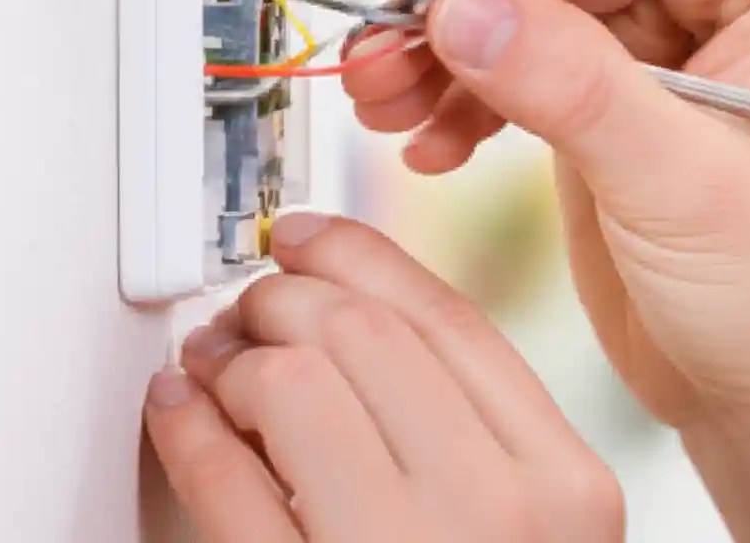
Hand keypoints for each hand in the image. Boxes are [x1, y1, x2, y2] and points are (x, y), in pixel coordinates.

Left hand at [144, 214, 623, 542]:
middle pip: (368, 337)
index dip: (365, 260)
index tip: (309, 236)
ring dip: (234, 357)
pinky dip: (188, 431)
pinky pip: (231, 493)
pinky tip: (182, 411)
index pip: (453, 323)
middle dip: (288, 298)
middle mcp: (503, 510)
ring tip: (220, 362)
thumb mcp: (538, 525)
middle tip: (256, 303)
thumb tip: (364, 314)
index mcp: (566, 485)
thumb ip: (478, 427)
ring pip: (298, 387)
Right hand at [344, 0, 749, 541]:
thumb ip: (574, 89)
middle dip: (455, 2)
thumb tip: (464, 8)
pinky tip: (433, 145)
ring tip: (384, 103)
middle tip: (375, 56)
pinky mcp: (614, 105)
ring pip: (524, 9)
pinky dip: (464, 102)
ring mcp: (662, 49)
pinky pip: (519, 71)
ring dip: (445, 52)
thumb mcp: (685, 187)